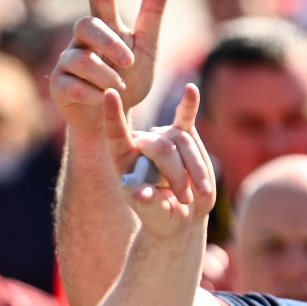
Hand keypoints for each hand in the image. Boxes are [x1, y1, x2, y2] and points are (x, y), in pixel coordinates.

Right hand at [50, 0, 168, 135]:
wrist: (112, 120)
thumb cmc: (129, 82)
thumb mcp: (147, 52)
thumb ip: (152, 19)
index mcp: (105, 27)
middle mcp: (81, 40)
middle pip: (86, 25)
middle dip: (109, 43)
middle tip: (129, 61)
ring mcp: (67, 61)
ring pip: (82, 59)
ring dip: (106, 76)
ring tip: (118, 88)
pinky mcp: (58, 85)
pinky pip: (72, 84)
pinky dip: (93, 94)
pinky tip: (102, 99)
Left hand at [112, 84, 215, 239]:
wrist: (181, 215)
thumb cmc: (161, 215)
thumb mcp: (154, 216)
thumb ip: (148, 205)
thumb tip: (141, 194)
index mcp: (124, 158)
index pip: (116, 134)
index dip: (113, 115)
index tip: (110, 93)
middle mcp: (142, 142)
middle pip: (162, 146)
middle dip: (177, 175)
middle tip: (184, 199)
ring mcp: (163, 137)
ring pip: (183, 141)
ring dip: (194, 170)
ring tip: (196, 195)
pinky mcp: (184, 136)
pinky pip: (186, 118)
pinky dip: (189, 105)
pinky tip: (191, 90)